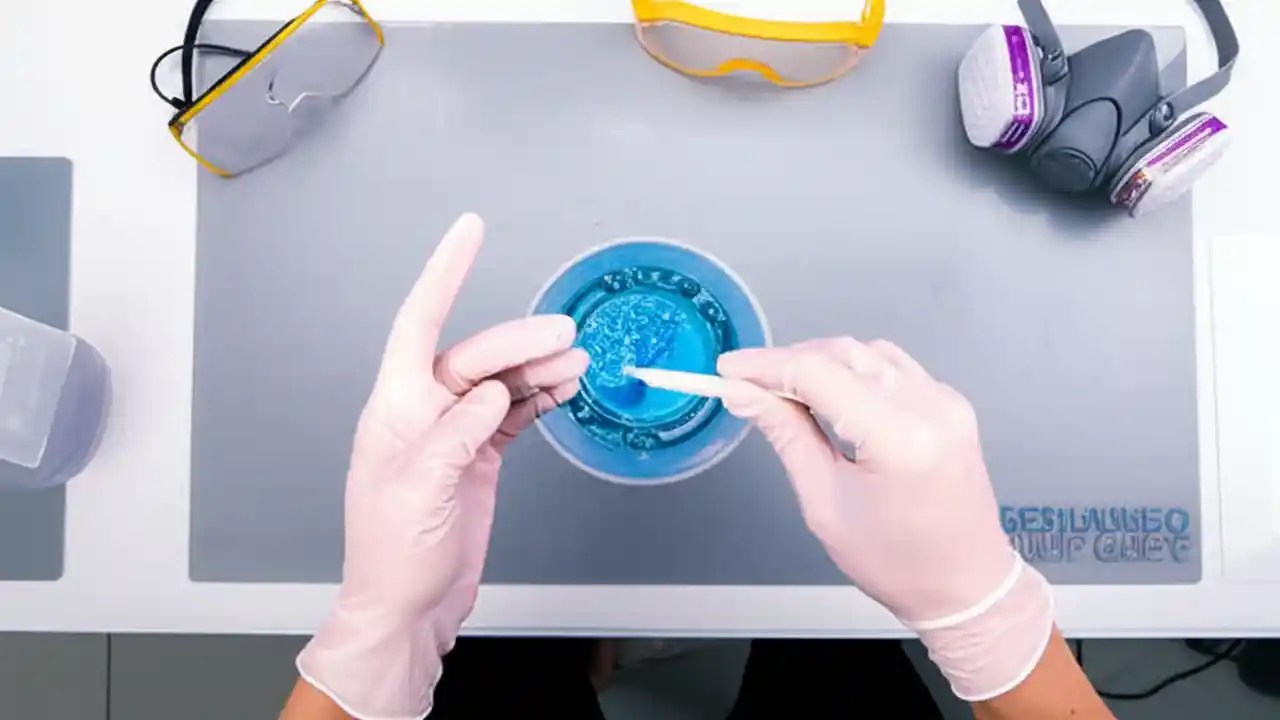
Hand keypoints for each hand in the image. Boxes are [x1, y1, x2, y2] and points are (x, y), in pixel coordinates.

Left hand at [294, 214, 587, 719]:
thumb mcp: (420, 491)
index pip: (418, 323)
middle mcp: (423, 411)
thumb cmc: (392, 556)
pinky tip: (564, 388)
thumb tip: (491, 395)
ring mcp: (453, 433)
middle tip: (566, 336)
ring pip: (501, 382)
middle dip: (522, 341)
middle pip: (476, 355)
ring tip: (579, 361)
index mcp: (396, 408)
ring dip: (539, 369)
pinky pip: (513, 413)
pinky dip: (540, 398)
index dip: (445, 273)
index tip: (469, 232)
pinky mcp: (477, 457)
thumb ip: (457, 434)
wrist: (407, 609)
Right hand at [718, 338, 1053, 701]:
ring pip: (866, 353)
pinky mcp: (949, 403)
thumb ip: (785, 435)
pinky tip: (830, 397)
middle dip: (789, 362)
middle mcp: (929, 407)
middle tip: (747, 385)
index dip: (765, 366)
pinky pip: (892, 367)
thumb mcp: (824, 503)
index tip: (729, 370)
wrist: (963, 584)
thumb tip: (744, 395)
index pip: (817, 373)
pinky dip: (854, 372)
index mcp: (899, 438)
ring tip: (785, 394)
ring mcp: (945, 401)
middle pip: (842, 353)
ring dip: (821, 362)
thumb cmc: (896, 561)